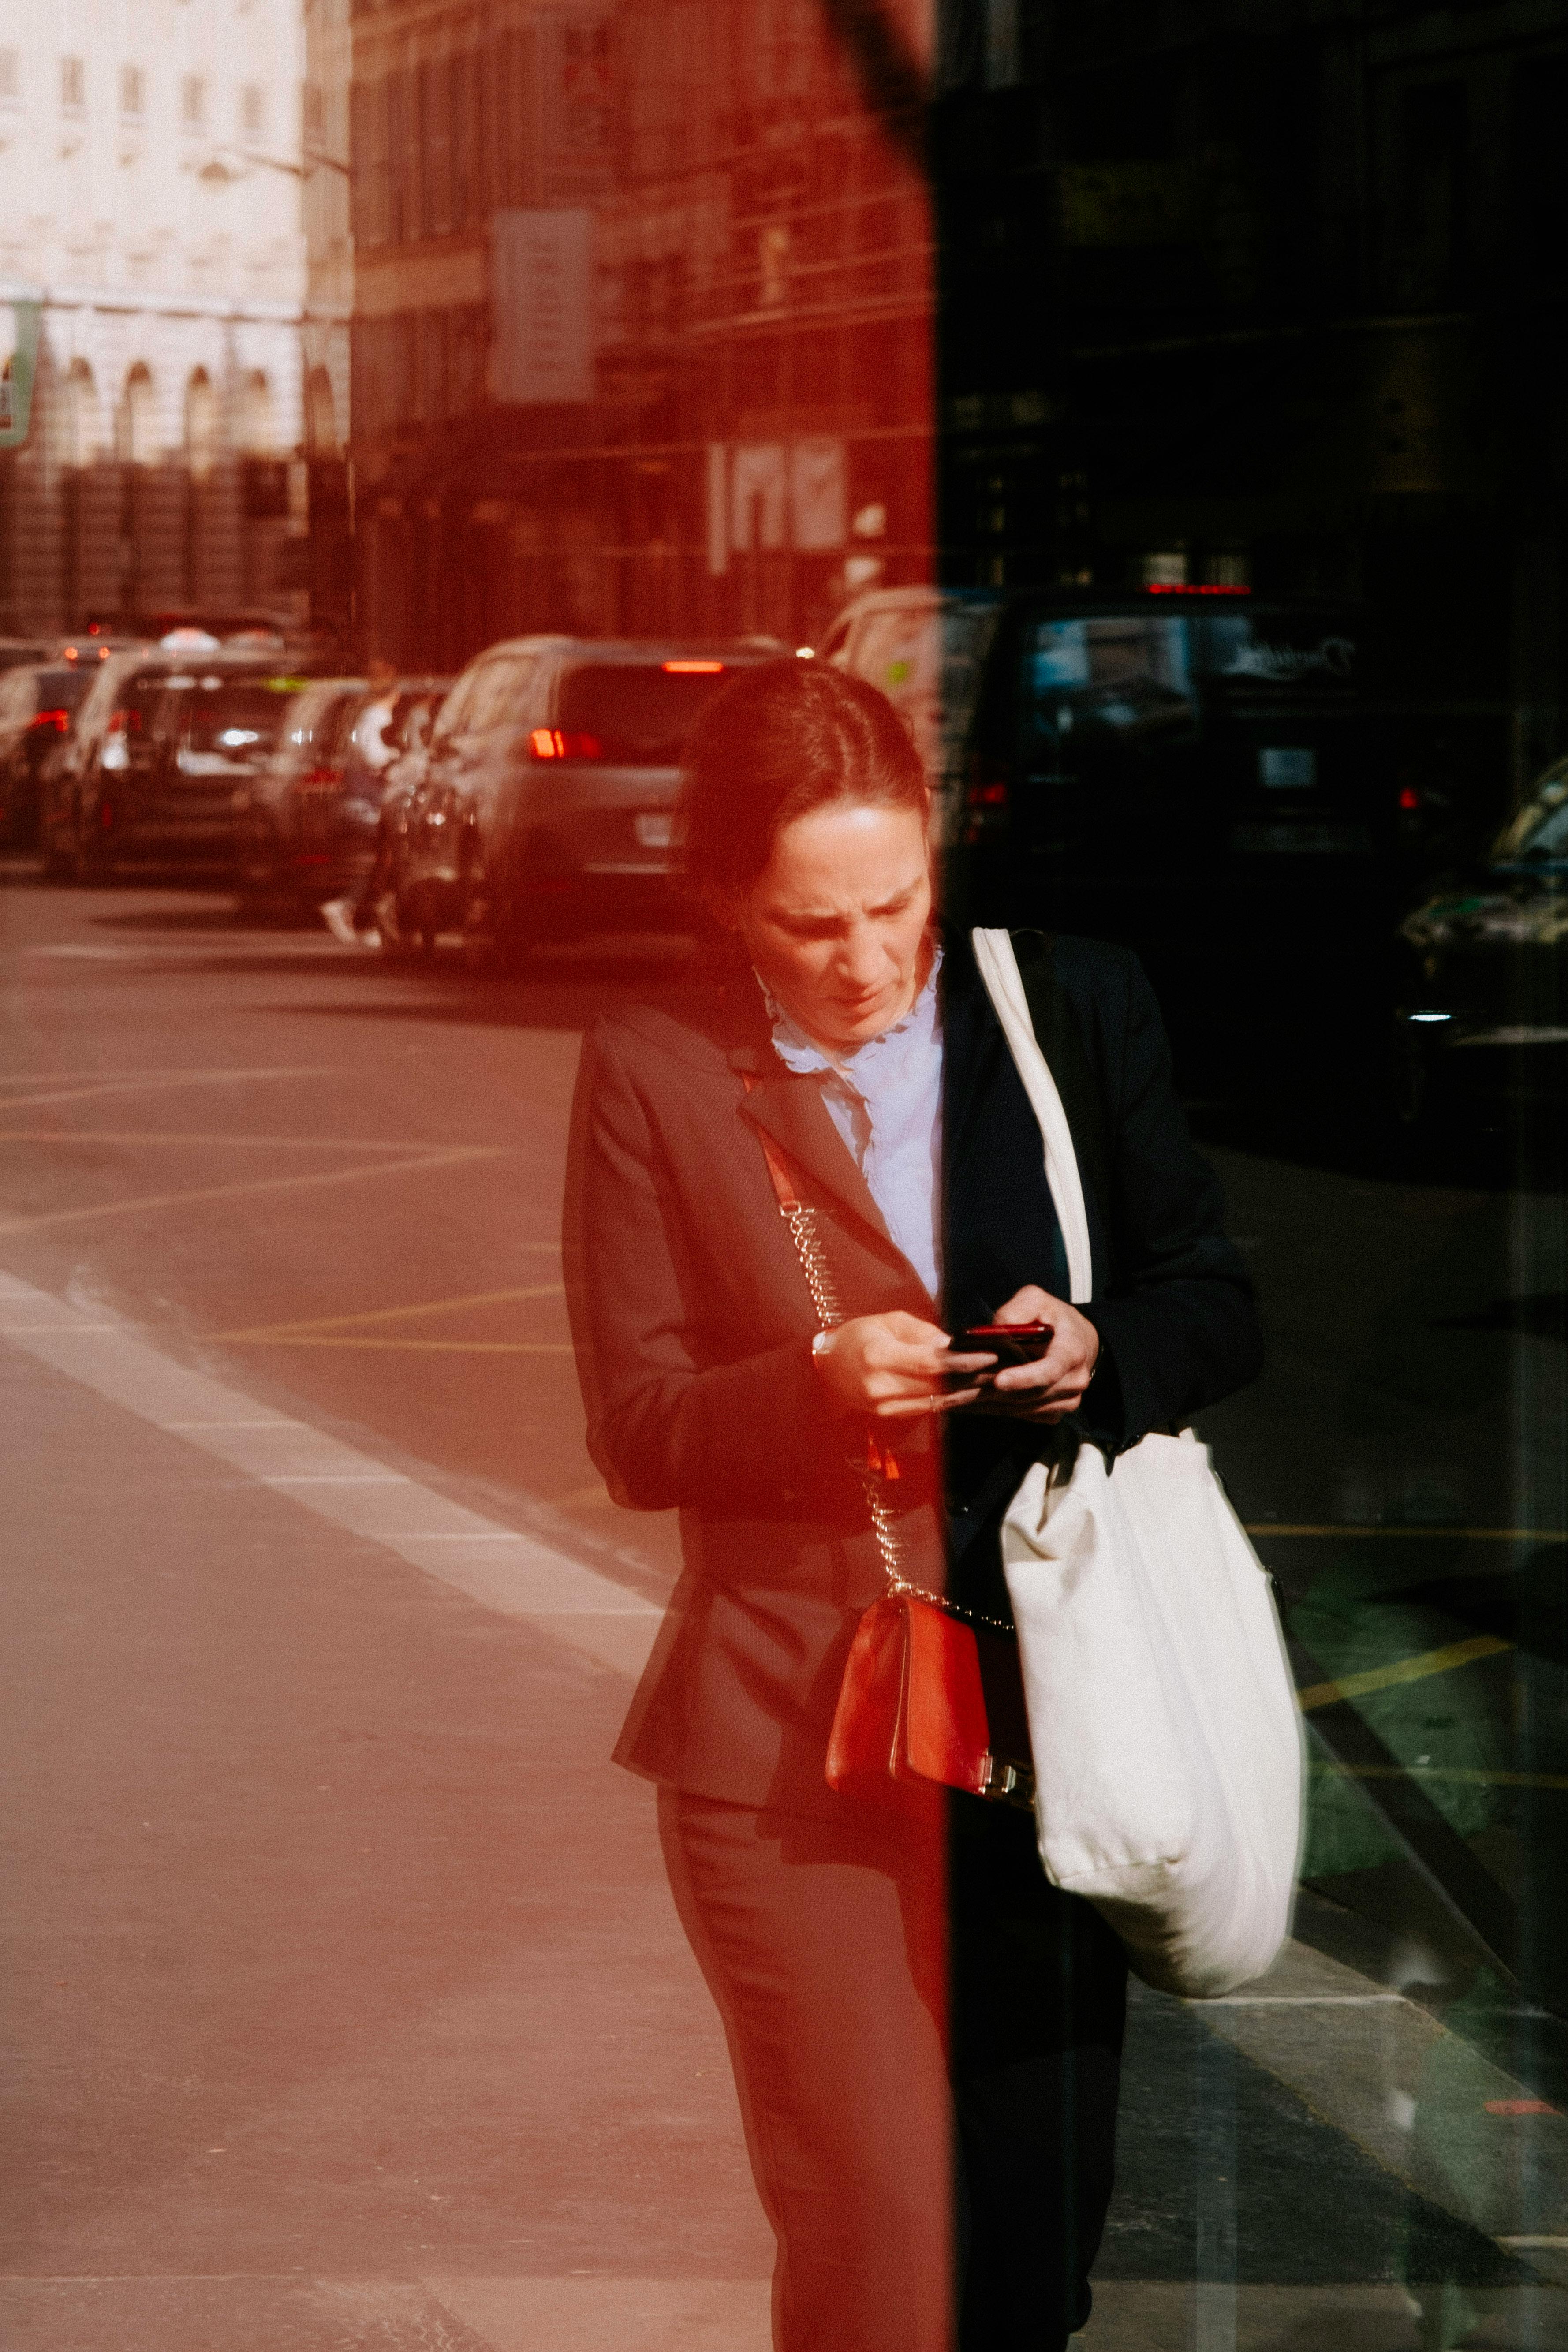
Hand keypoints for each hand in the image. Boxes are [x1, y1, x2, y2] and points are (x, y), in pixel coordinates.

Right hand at [812, 1311, 996, 1419]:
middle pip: (936, 1384)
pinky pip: (927, 1409)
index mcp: (878, 1356)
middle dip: (971, 1377)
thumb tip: (952, 1345)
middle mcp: (881, 1386)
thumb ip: (922, 1333)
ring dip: (965, 1392)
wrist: (829, 1367)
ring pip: (935, 1401)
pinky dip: (950, 1400)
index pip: (929, 1362)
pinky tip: (969, 1392)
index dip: (961, 1361)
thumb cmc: (860, 1336)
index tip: (988, 1355)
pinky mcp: (890, 1416)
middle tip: (1000, 1369)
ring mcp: (884, 1406)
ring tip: (992, 1381)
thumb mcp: (888, 1321)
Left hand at [970, 1285, 1099, 1421]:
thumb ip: (1017, 1309)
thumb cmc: (1052, 1317)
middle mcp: (1074, 1381)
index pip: (1049, 1371)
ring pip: (1022, 1408)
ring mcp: (1066, 1401)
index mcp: (1072, 1352)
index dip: (1023, 1378)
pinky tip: (974, 1400)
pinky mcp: (1054, 1413)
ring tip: (959, 1396)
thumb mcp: (1036, 1300)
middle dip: (995, 1392)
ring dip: (991, 1403)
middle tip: (960, 1391)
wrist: (1077, 1341)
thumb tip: (996, 1328)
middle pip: (1030, 1394)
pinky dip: (997, 1408)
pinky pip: (1022, 1414)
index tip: (998, 1381)